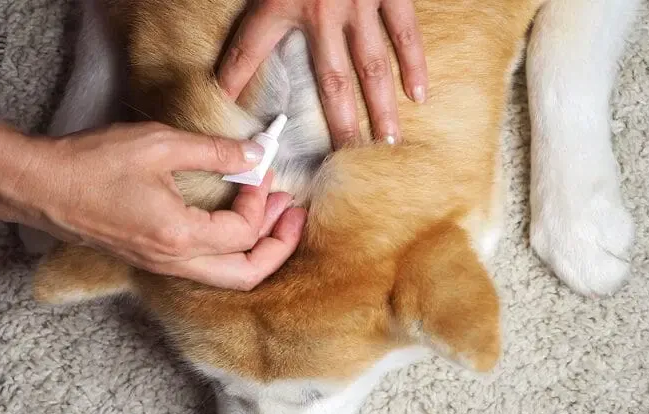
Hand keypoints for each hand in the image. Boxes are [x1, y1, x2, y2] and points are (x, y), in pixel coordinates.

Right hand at [16, 122, 306, 290]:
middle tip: (293, 214)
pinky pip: (205, 267)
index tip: (259, 171)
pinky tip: (233, 220)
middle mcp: (174, 261)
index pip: (244, 233)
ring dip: (256, 249)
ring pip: (226, 277)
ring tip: (272, 215)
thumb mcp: (159, 145)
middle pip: (246, 276)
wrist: (39, 188)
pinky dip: (230, 249)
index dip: (262, 201)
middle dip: (279, 247)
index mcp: (179, 237)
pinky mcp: (152, 258)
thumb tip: (255, 154)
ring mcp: (161, 265)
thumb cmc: (91, 165)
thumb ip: (215, 151)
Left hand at [217, 0, 427, 147]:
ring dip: (380, 107)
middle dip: (338, 125)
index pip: (252, 49)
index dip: (237, 81)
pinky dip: (414, 64)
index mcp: (284, 1)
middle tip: (344, 161)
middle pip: (332, 81)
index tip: (234, 119)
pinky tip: (420, 94)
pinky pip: (405, 32)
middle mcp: (324, 11)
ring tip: (385, 142)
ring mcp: (362, 4)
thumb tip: (228, 46)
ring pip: (373, 66)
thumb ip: (252, 16)